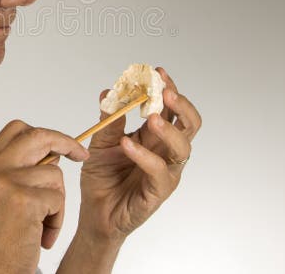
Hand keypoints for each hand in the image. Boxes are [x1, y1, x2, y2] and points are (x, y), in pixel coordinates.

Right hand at [0, 120, 88, 273]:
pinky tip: (42, 236)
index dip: (43, 134)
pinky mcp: (23, 200)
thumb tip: (50, 154)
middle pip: (38, 136)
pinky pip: (57, 199)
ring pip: (54, 174)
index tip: (60, 146)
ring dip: (57, 202)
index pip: (17, 129)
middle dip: (65, 143)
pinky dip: (56, 220)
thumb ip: (14, 171)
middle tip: (81, 155)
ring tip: (42, 225)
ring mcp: (6, 182)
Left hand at [77, 67, 201, 241]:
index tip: (158, 71)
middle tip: (165, 92)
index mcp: (155, 136)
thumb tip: (108, 92)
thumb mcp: (100, 142)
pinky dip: (144, 155)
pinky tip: (127, 144)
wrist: (95, 212)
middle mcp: (165, 151)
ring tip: (150, 117)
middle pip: (189, 124)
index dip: (168, 88)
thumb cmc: (103, 178)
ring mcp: (165, 171)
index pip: (170, 108)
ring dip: (169, 129)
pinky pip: (159, 171)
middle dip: (181, 105)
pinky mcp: (158, 191)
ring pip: (183, 147)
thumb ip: (108, 119)